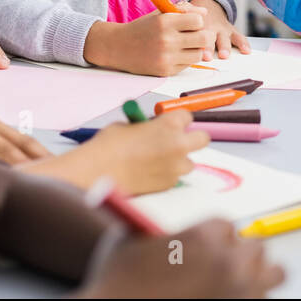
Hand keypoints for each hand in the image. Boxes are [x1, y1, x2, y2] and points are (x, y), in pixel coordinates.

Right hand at [43, 112, 209, 193]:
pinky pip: (174, 178)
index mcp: (169, 124)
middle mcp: (178, 144)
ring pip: (189, 162)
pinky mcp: (169, 184)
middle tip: (176, 142)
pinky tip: (148, 174)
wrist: (98, 172)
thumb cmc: (109, 145)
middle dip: (191, 139)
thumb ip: (148, 126)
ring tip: (157, 162)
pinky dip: (166, 176)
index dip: (177, 121)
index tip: (170, 125)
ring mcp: (176, 166)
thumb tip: (153, 129)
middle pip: (202, 138)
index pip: (187, 116)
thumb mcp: (129, 125)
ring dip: (178, 161)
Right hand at [79, 218, 285, 297]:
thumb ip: (154, 232)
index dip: (218, 238)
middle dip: (242, 256)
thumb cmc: (117, 283)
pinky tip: (236, 299)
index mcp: (203, 237)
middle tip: (230, 268)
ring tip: (247, 283)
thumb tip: (160, 230)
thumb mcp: (130, 243)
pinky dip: (252, 298)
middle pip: (256, 248)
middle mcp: (228, 261)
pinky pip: (264, 300)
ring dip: (260, 277)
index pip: (227, 227)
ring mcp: (240, 291)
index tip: (211, 249)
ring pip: (274, 273)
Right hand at [84, 11, 208, 75]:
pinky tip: (174, 54)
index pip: (198, 21)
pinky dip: (185, 59)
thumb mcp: (160, 13)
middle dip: (203, 35)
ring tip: (185, 45)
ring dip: (195, 49)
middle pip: (204, 38)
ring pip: (199, 54)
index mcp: (165, 22)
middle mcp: (166, 40)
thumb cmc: (142, 28)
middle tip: (195, 35)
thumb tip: (205, 13)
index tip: (192, 23)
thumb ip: (183, 9)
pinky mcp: (165, 71)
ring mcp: (166, 57)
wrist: (118, 47)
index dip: (198, 21)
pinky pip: (187, 65)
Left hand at [185, 0, 250, 59]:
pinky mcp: (232, 31)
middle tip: (206, 55)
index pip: (195, 28)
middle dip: (208, 46)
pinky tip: (246, 51)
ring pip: (224, 38)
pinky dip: (243, 43)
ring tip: (223, 55)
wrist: (209, 8)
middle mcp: (211, 26)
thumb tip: (178, 11)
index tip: (191, 46)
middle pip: (209, 36)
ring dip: (224, 47)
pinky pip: (239, 37)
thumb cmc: (193, 16)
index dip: (193, 36)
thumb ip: (181, 11)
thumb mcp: (185, 10)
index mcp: (197, 22)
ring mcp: (222, 29)